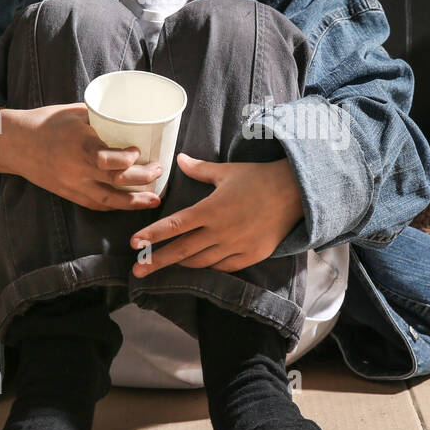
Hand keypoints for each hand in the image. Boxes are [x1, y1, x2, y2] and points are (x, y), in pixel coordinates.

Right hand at [19, 103, 163, 210]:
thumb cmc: (48, 122)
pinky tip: (130, 204)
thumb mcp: (75, 112)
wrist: (16, 144)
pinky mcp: (70, 194)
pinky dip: (115, 205)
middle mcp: (76, 169)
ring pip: (109, 199)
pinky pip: (96, 204)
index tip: (139, 151)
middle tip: (158, 170)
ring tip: (154, 200)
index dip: (127, 158)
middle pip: (115, 181)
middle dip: (142, 179)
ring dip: (135, 202)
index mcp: (78, 145)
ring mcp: (73, 185)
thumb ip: (102, 118)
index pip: (107, 159)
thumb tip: (133, 117)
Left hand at [129, 153, 303, 274]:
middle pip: (182, 250)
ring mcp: (236, 246)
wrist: (295, 192)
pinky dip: (209, 267)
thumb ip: (199, 170)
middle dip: (157, 260)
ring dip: (181, 264)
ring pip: (201, 262)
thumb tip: (177, 160)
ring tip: (166, 264)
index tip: (134, 242)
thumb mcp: (227, 171)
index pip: (175, 225)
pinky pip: (223, 267)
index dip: (153, 235)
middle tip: (137, 269)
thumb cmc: (258, 178)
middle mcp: (221, 231)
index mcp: (212, 209)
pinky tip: (198, 265)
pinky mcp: (251, 256)